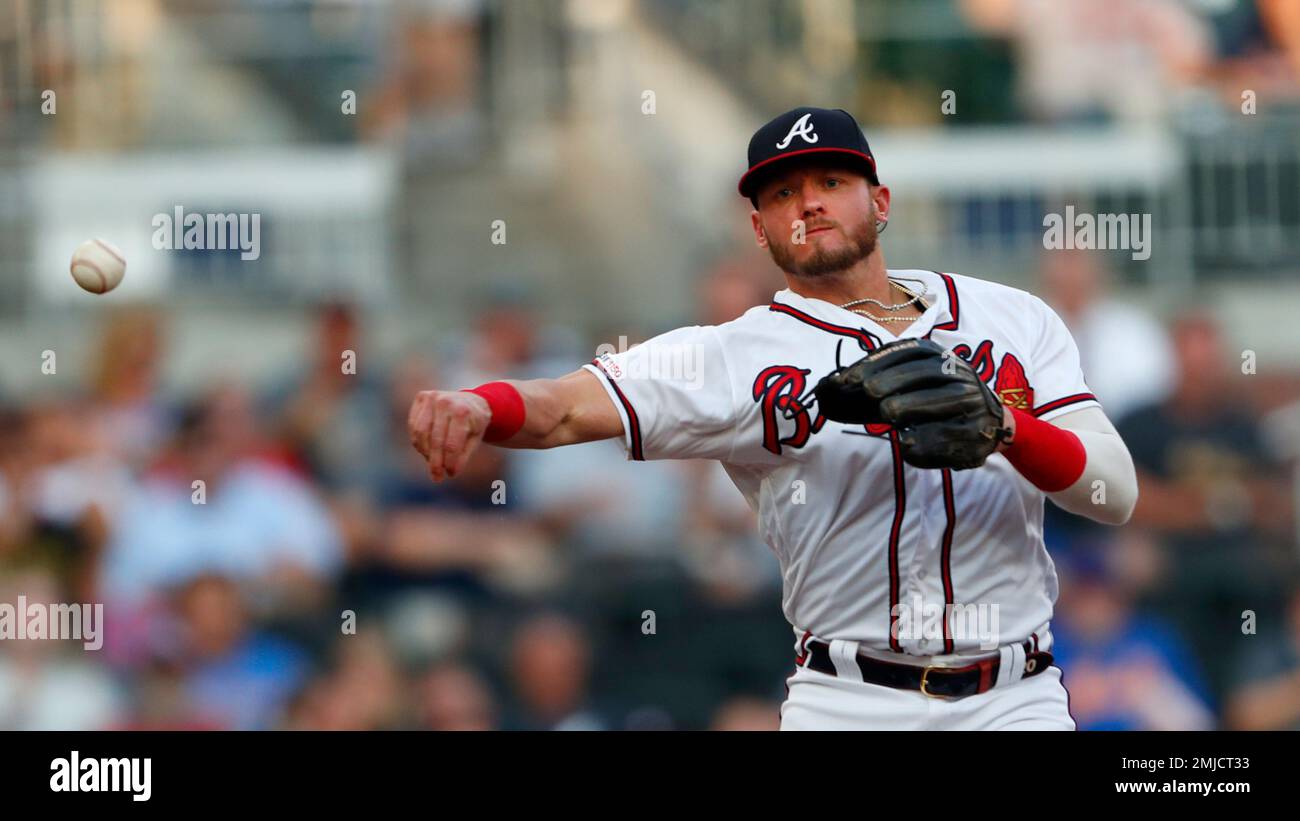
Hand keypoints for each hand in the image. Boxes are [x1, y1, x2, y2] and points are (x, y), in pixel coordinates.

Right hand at [407, 389, 491, 481]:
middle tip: (437, 477)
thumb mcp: (475, 439)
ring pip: (421, 433)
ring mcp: (432, 397)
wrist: (472, 400)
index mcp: (463, 412)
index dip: (449, 462)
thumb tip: (451, 472)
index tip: (450, 475)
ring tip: (433, 463)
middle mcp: (445, 402)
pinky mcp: (421, 397)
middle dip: (435, 462)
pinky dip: (418, 441)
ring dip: (425, 452)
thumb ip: (463, 456)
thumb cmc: (474, 423)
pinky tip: (426, 450)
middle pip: (435, 440)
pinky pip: (414, 425)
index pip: (452, 444)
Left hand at [814, 339, 1011, 469]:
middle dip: (894, 380)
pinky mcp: (979, 433)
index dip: (878, 363)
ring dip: (913, 405)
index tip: (849, 378)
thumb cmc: (934, 399)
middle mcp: (960, 374)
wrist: (989, 422)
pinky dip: (928, 441)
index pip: (908, 352)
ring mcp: (974, 403)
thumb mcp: (909, 383)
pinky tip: (906, 443)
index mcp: (940, 356)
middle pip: (927, 372)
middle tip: (868, 393)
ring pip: (946, 399)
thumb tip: (828, 388)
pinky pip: (953, 435)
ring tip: (887, 414)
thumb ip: (875, 384)